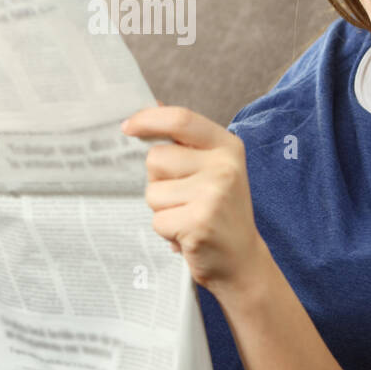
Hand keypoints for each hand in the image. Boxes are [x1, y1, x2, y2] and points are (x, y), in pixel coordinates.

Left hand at [119, 103, 268, 298]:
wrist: (242, 261)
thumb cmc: (219, 212)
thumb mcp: (212, 169)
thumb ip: (184, 141)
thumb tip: (151, 108)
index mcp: (227, 147)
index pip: (181, 120)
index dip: (149, 119)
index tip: (127, 126)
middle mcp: (224, 167)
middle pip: (156, 158)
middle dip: (157, 180)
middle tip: (184, 198)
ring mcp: (213, 194)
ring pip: (152, 192)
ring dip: (162, 209)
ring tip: (188, 216)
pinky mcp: (199, 223)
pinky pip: (157, 220)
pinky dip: (166, 230)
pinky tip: (188, 234)